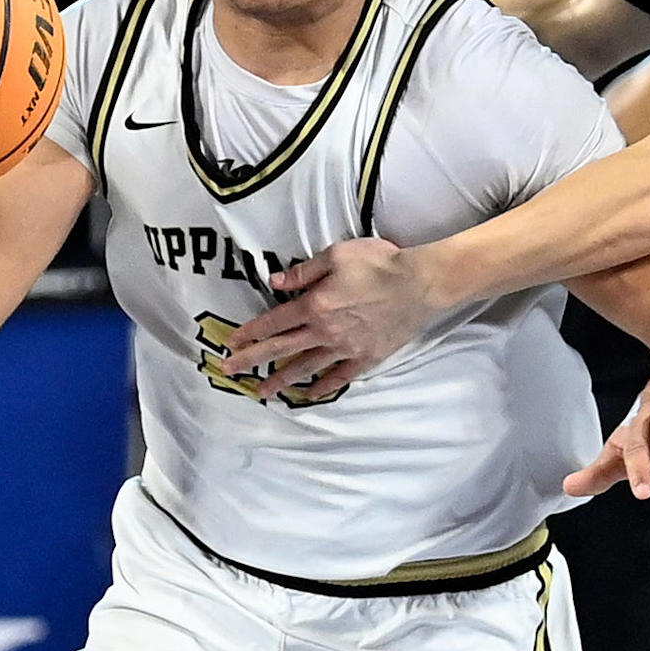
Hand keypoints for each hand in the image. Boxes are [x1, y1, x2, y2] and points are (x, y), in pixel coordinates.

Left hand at [224, 237, 438, 401]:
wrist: (419, 284)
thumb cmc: (379, 263)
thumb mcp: (336, 255)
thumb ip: (303, 272)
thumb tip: (275, 282)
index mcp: (314, 305)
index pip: (274, 322)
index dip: (251, 332)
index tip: (233, 342)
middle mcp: (324, 331)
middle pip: (282, 349)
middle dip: (253, 361)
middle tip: (230, 372)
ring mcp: (345, 348)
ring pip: (306, 367)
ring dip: (281, 380)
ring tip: (262, 392)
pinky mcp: (366, 357)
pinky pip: (339, 377)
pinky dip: (323, 386)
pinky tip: (309, 394)